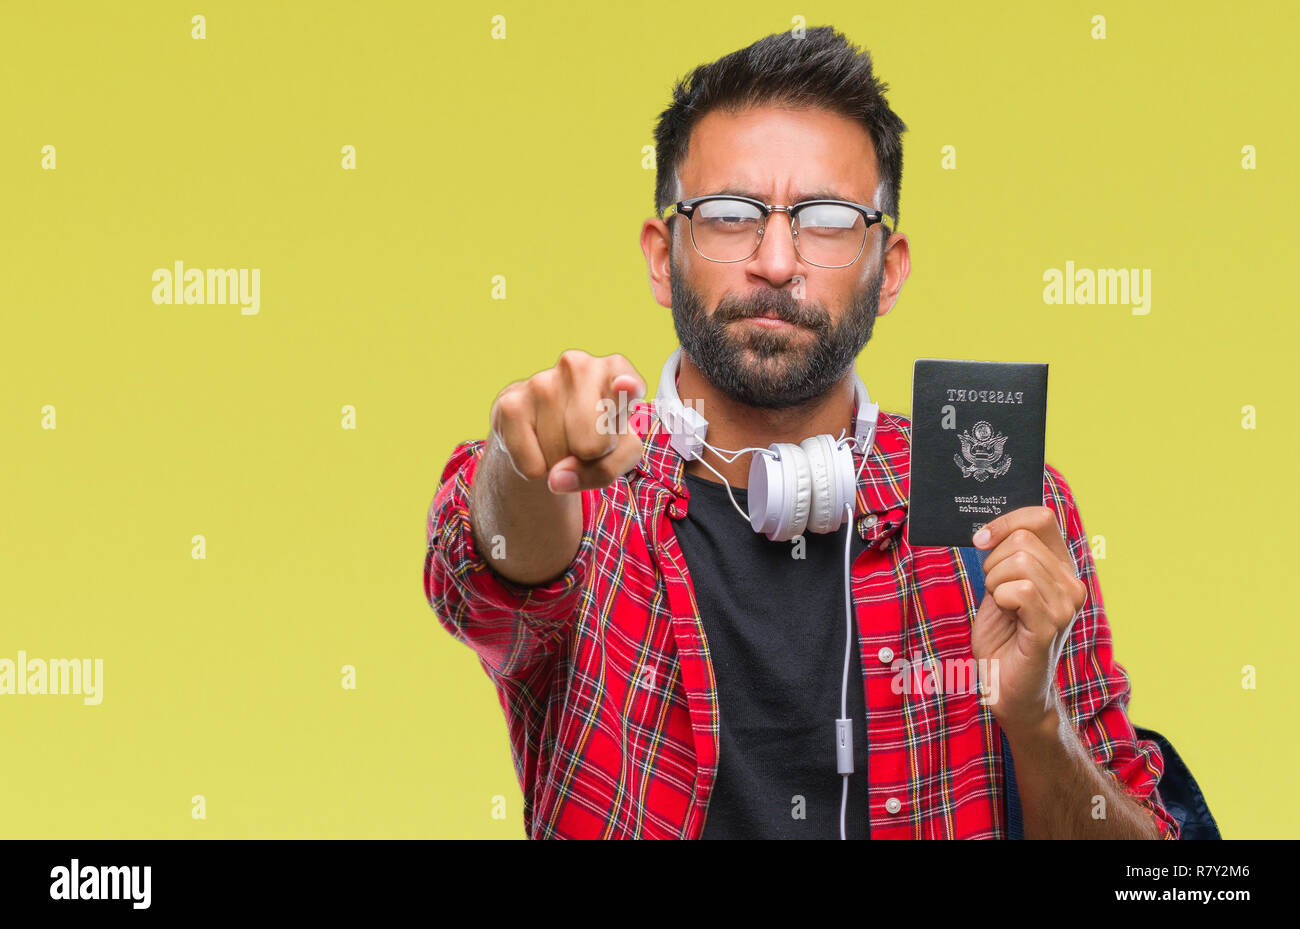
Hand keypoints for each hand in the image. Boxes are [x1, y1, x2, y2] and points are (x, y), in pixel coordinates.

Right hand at [488, 349, 645, 493]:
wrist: (543, 428)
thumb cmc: (594, 436)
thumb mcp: (618, 453)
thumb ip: (606, 468)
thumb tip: (556, 479)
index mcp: (615, 370)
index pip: (626, 382)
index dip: (627, 389)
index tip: (626, 386)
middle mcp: (579, 366)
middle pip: (593, 445)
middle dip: (590, 457)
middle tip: (585, 443)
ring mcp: (541, 381)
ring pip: (559, 458)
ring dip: (561, 462)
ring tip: (560, 440)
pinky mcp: (510, 403)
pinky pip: (532, 465)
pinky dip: (536, 469)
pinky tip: (536, 444)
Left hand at [968, 506, 1088, 735]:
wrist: (1007, 688)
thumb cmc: (1003, 638)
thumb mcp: (1000, 587)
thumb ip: (1004, 557)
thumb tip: (988, 528)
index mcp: (1061, 568)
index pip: (1041, 517)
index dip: (1005, 521)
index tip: (981, 540)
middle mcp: (1071, 583)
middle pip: (1023, 538)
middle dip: (992, 560)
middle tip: (994, 591)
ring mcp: (1066, 605)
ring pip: (1019, 562)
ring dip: (995, 582)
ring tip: (1002, 607)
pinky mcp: (1052, 626)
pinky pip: (1020, 591)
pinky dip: (1001, 599)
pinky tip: (1008, 617)